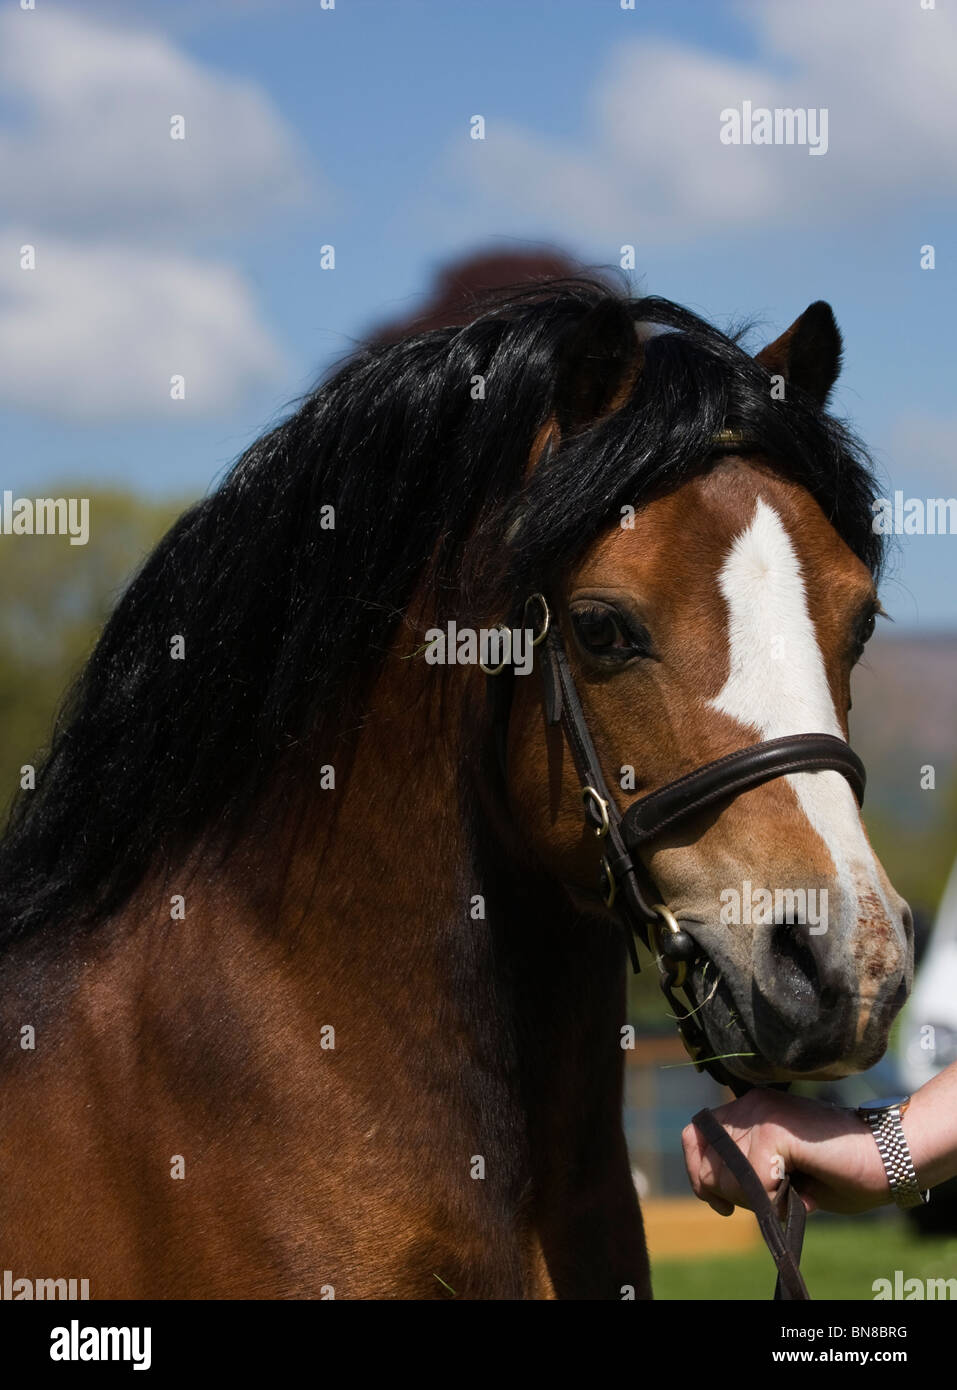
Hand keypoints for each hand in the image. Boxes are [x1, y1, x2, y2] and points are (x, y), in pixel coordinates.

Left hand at [681, 1088, 892, 1215]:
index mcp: (749, 1107)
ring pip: (726, 1176)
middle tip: (771, 1199)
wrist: (887, 1156)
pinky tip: (799, 1191)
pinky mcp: (774, 1129)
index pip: (694, 1135)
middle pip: (706, 1161)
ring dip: (755, 1200)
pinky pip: (752, 1183)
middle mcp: (749, 1103)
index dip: (700, 1173)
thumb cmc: (841, 1170)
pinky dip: (773, 1202)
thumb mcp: (781, 1169)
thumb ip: (748, 1168)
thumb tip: (711, 1187)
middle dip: (731, 1194)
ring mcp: (760, 1113)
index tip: (723, 1203)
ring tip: (791, 1191)